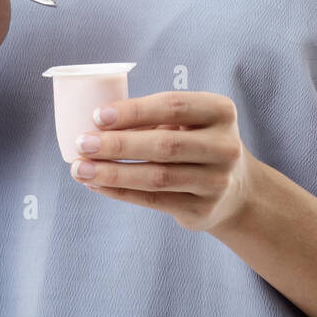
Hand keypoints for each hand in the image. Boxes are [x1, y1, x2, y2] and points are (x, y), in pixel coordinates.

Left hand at [69, 90, 254, 232]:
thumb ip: (153, 118)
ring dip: (112, 173)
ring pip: (156, 177)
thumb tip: (96, 125)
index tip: (97, 116)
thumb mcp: (188, 122)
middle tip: (82, 144)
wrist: (236, 190)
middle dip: (117, 145)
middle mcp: (225, 146)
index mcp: (221, 111)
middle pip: (164, 145)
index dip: (134, 111)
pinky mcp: (203, 210)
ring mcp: (217, 181)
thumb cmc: (197, 142)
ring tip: (80, 168)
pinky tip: (96, 185)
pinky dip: (120, 192)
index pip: (173, 106)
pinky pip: (153, 201)